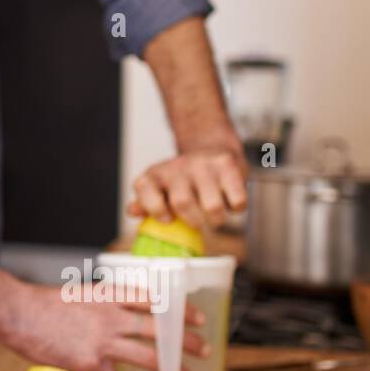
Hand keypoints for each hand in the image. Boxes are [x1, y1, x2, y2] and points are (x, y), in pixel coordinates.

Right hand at [5, 284, 209, 370]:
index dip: (181, 310)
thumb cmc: (41, 303)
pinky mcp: (89, 364)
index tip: (198, 318)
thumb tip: (121, 316)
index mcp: (109, 295)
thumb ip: (104, 304)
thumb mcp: (80, 293)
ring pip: (150, 358)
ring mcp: (102, 342)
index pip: (156, 300)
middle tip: (204, 350)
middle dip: (186, 342)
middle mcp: (112, 316)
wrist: (15, 312)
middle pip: (161, 330)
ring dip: (173, 370)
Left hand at [126, 146, 247, 227]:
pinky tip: (229, 200)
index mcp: (155, 174)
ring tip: (214, 213)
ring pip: (212, 207)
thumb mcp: (159, 188)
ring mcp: (202, 164)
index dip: (155, 209)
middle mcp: (177, 166)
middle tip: (198, 221)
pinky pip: (236, 201)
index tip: (168, 219)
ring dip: (217, 219)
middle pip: (183, 203)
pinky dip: (235, 209)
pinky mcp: (227, 165)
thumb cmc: (184, 179)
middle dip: (194, 221)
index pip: (144, 188)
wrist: (211, 148)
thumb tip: (133, 211)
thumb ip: (145, 203)